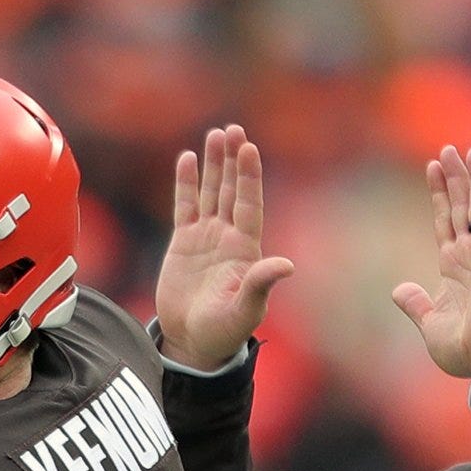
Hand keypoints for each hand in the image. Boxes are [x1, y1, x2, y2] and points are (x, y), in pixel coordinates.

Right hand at [155, 124, 293, 370]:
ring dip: (213, 164)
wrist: (195, 341)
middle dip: (232, 160)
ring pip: (210, 192)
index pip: (249, 203)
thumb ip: (260, 284)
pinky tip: (188, 158)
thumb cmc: (224, 330)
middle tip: (233, 129)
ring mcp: (206, 237)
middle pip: (231, 190)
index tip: (248, 148)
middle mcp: (229, 236)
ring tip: (215, 134)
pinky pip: (186, 206)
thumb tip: (286, 265)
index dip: (248, 176)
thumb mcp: (245, 309)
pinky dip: (187, 183)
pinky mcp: (184, 242)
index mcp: (246, 248)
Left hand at [391, 145, 470, 377]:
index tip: (432, 167)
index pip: (445, 222)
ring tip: (467, 150)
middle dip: (455, 178)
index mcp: (453, 268)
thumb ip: (416, 303)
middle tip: (448, 149)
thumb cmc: (461, 348)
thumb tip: (399, 290)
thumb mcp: (429, 322)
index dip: (440, 195)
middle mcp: (470, 256)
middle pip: (461, 207)